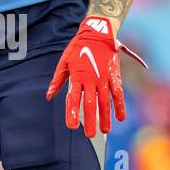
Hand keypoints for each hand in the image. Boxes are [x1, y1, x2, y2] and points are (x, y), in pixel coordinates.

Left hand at [45, 15, 145, 136]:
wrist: (97, 33)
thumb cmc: (77, 49)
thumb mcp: (64, 62)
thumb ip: (58, 80)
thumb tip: (49, 96)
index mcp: (77, 76)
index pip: (73, 99)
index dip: (72, 113)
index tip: (71, 126)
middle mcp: (91, 79)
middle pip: (90, 104)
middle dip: (90, 120)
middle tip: (89, 135)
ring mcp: (104, 78)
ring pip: (105, 101)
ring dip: (105, 117)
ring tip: (105, 130)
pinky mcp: (114, 75)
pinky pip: (118, 93)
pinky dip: (120, 105)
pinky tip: (120, 117)